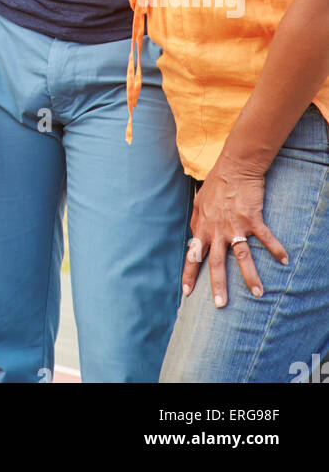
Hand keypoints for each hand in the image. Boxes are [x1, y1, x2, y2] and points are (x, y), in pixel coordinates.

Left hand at [182, 162, 288, 305]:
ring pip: (242, 256)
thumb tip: (192, 239)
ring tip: (258, 293)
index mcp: (203, 227)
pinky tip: (284, 260)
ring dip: (250, 276)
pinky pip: (265, 237)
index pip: (193, 255)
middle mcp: (217, 229)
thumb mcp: (199, 203)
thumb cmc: (216, 184)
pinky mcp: (252, 218)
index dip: (189, 273)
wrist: (234, 167)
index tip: (187, 292)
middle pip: (216, 262)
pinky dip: (275, 249)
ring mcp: (235, 225)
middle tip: (220, 305)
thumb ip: (197, 223)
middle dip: (218, 285)